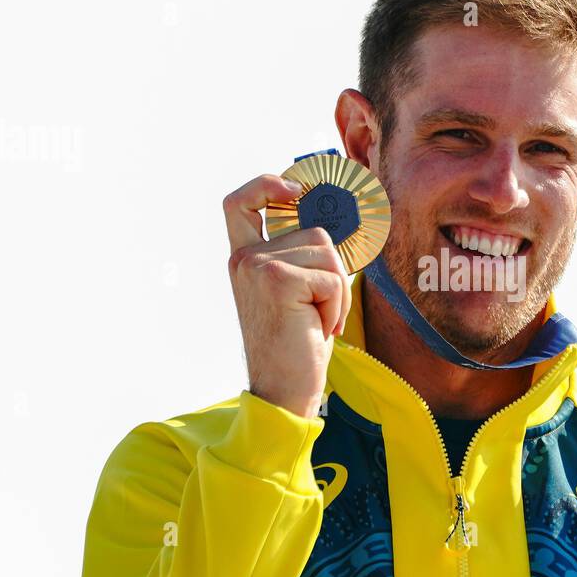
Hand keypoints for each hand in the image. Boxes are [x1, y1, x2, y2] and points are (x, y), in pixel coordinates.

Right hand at [223, 174, 351, 419]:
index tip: (295, 189)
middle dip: (334, 272)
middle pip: (315, 232)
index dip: (266, 185)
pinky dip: (337, 305)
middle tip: (319, 311)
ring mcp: (257, 266)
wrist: (283, 391)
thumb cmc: (296, 345)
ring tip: (317, 320)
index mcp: (244, 259)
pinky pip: (332, 277)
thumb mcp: (294, 292)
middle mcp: (244, 258)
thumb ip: (298, 257)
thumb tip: (330, 224)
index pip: (239, 203)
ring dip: (337, 290)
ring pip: (328, 252)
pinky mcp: (277, 280)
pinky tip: (318, 328)